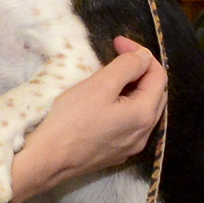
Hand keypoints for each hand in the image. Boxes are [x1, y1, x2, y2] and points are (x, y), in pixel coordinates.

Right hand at [7, 39, 165, 202]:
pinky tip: (107, 99)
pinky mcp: (115, 153)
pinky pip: (129, 124)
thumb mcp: (100, 85)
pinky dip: (124, 105)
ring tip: (112, 74)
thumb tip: (144, 57)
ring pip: (142, 110)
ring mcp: (130, 147)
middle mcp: (143, 134)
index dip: (140, 54)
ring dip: (133, 88)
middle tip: (117, 54)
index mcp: (144, 115)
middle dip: (140, 70)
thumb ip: (127, 67)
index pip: (158, 76)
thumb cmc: (70, 120)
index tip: (117, 42)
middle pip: (154, 94)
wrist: (45, 160)